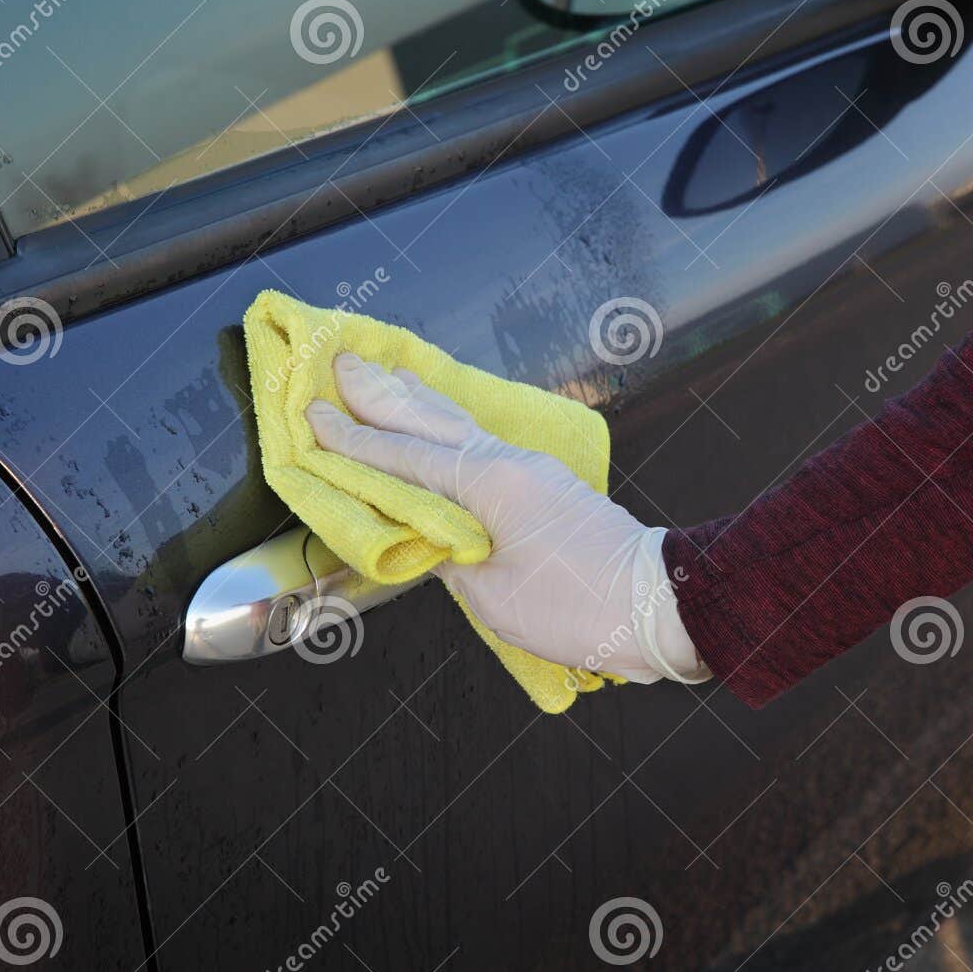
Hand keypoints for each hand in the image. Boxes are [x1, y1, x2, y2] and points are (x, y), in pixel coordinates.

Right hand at [305, 353, 705, 682]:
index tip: (313, 415)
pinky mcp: (546, 486)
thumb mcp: (494, 596)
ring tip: (386, 374)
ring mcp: (532, 470)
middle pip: (430, 421)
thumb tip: (424, 537)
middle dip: (381, 395)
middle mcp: (509, 464)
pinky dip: (448, 427)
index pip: (404, 458)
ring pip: (458, 424)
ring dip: (417, 402)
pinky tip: (442, 424)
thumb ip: (449, 559)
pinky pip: (481, 443)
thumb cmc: (580, 607)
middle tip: (339, 364)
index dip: (353, 441)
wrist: (658, 605)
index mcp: (490, 484)